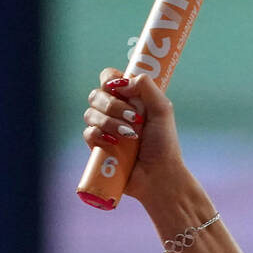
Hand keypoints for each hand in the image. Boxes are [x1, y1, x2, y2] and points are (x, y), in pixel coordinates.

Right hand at [82, 68, 186, 204]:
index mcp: (129, 100)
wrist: (159, 175)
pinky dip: (100, 135)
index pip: (108, 78)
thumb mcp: (162, 110)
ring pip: (90, 113)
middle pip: (96, 94)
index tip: (123, 89)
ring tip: (131, 136)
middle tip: (135, 118)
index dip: (111, 80)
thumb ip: (147, 87)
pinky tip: (115, 143)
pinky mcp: (98, 146)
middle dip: (113, 105)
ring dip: (111, 122)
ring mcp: (104, 129)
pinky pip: (88, 133)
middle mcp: (114, 112)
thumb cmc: (164, 144)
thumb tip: (123, 81)